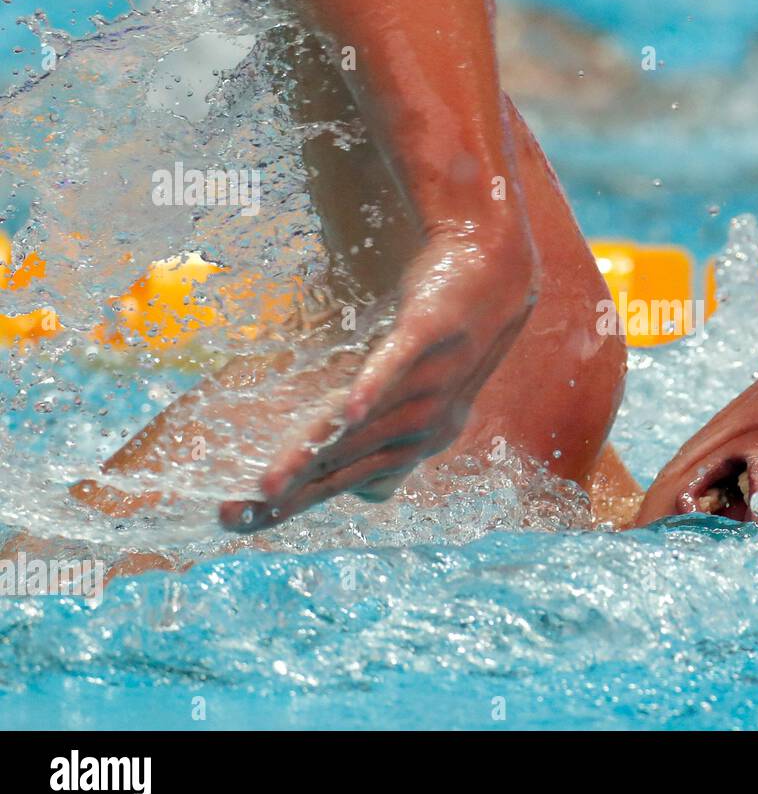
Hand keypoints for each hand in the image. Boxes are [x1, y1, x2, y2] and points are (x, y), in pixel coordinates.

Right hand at [217, 231, 536, 531]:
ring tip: (268, 483)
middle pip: (346, 467)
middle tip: (229, 516)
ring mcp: (429, 382)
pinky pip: (399, 365)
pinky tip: (351, 410)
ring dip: (315, 454)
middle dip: (290, 494)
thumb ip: (381, 441)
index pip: (344, 482)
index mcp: (411, 444)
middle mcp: (423, 426)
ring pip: (364, 426)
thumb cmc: (441, 342)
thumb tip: (358, 490)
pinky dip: (375, 387)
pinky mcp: (430, 334)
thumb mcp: (411, 398)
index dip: (295, 502)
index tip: (240, 519)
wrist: (492, 275)